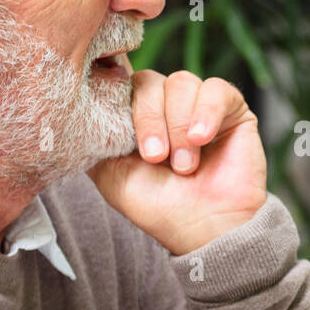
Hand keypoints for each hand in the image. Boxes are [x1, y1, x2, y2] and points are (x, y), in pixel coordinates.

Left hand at [87, 70, 268, 255]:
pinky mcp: (231, 108)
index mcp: (136, 116)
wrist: (206, 228)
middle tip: (155, 157)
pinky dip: (206, 112)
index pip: (120, 82)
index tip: (123, 135)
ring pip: (180, 82)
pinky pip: (216, 89)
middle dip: (149, 119)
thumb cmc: (160, 207)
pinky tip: (202, 139)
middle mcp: (165, 105)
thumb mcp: (110, 174)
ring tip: (184, 165)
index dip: (120, 96)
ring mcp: (198, 104)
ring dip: (178, 126)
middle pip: (148, 81)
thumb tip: (78, 103)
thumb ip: (95, 136)